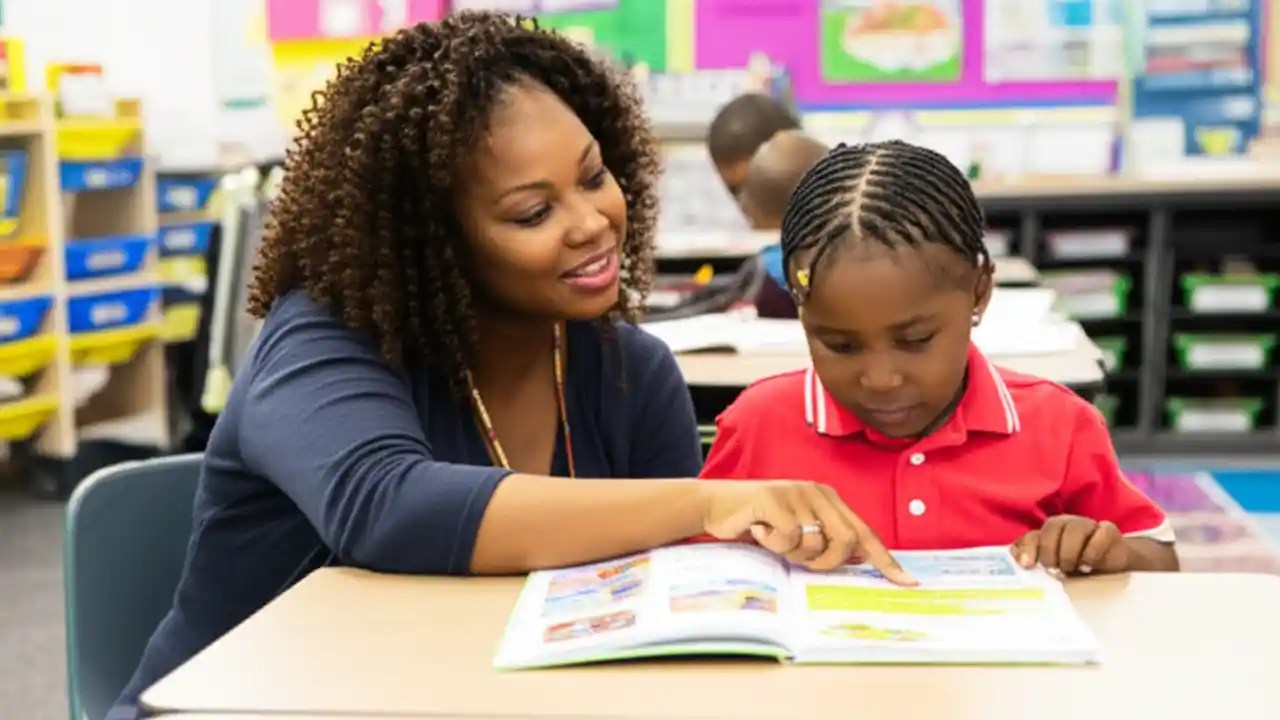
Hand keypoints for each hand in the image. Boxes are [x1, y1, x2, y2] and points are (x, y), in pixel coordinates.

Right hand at [699, 480, 915, 584]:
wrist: (716, 505)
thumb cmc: (759, 522)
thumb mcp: (797, 529)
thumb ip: (824, 538)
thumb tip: (854, 561)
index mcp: (828, 498)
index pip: (864, 533)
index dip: (885, 559)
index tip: (906, 581)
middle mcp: (817, 492)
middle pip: (845, 542)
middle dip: (825, 561)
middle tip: (800, 559)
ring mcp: (796, 493)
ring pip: (815, 543)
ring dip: (793, 553)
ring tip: (774, 538)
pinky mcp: (774, 498)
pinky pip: (788, 537)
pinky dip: (773, 543)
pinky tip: (759, 530)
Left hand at [1012, 515, 1128, 574]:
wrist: (1113, 567)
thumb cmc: (1078, 567)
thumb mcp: (1056, 567)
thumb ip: (1037, 561)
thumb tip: (1017, 559)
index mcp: (1049, 532)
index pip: (1034, 535)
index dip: (1028, 548)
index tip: (1027, 565)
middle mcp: (1066, 524)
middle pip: (1052, 527)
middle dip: (1049, 550)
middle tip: (1053, 570)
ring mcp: (1088, 525)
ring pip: (1075, 528)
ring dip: (1069, 551)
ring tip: (1070, 570)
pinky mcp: (1108, 531)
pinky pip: (1100, 534)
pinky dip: (1092, 551)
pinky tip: (1087, 566)